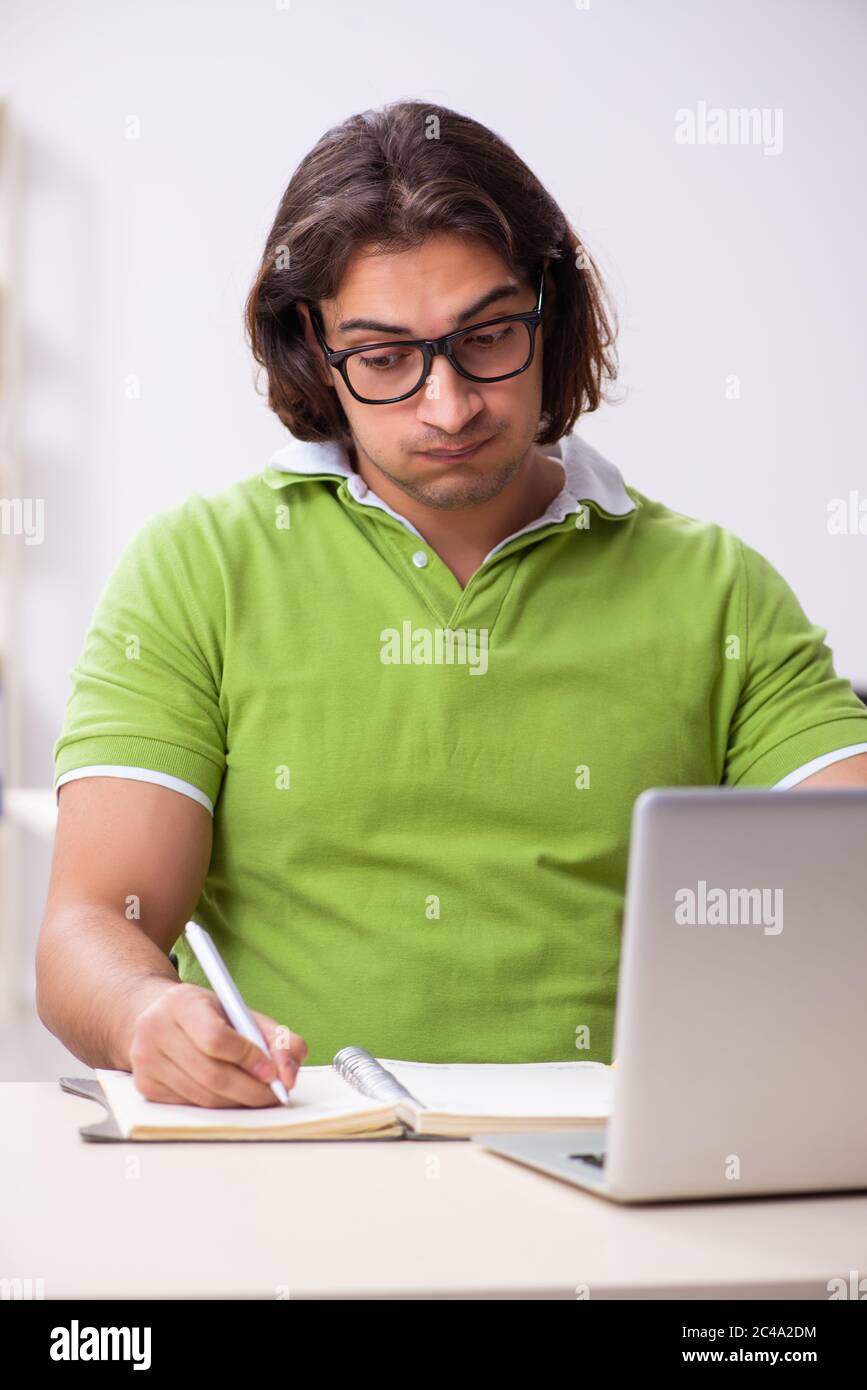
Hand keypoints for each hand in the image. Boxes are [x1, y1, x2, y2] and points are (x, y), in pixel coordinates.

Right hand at [128, 982, 307, 1106]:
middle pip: (212, 1075)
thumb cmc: (206, 1014)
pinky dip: (218, 1105)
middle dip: (252, 1090)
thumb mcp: (240, 1013)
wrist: (155, 1015)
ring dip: (239, 1102)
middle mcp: (156, 1030)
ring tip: (259, 1095)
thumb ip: (276, 1037)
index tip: (273, 1071)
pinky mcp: (146, 1086)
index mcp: (181, 1003)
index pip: (216, 1039)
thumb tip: (290, 1074)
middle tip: (275, 1093)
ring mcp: (146, 1061)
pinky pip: (191, 1105)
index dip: (249, 1059)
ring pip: (203, 1096)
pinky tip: (232, 1096)